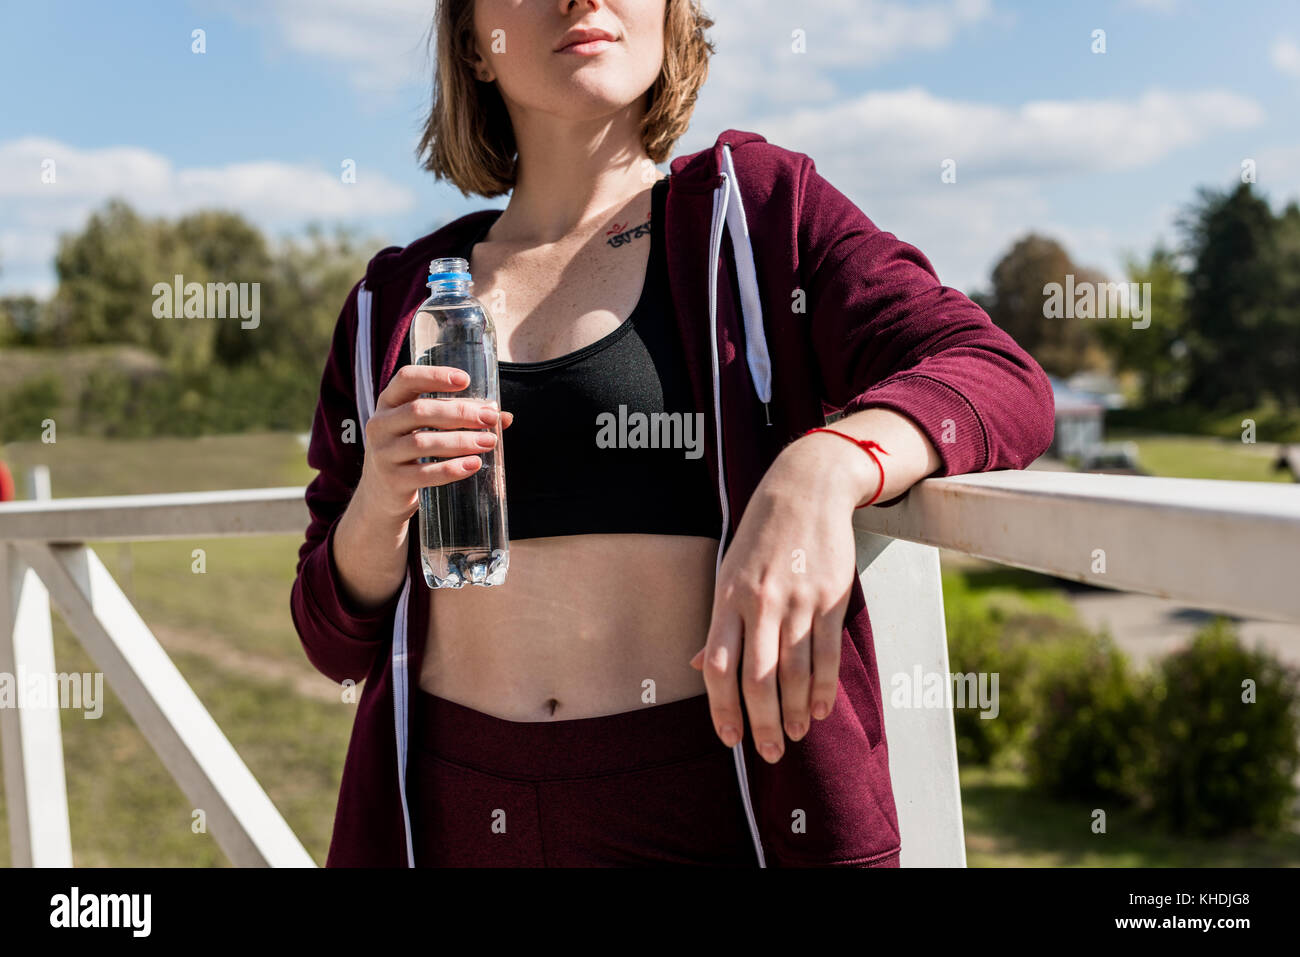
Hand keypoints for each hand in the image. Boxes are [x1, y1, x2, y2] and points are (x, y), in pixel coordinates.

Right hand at [356, 364, 513, 522]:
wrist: (382, 496)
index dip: (435, 376)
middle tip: (490, 418)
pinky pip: (424, 474)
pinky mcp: (392, 481)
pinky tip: (473, 464)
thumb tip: (504, 416)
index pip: (406, 378)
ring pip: (423, 442)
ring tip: (489, 442)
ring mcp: (383, 453)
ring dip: (460, 441)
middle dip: (459, 413)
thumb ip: (461, 419)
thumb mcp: (427, 429)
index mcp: (389, 402)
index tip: (466, 380)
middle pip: (420, 411)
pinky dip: (451, 469)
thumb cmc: (412, 454)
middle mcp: (380, 424)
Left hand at [689, 438, 863, 762]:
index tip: (731, 739)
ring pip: (795, 672)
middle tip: (770, 752)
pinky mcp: (830, 597)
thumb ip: (720, 623)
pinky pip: (826, 653)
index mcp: (727, 597)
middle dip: (764, 723)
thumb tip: (703, 668)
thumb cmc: (762, 534)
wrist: (806, 486)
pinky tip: (822, 708)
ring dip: (797, 712)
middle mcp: (760, 602)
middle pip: (758, 679)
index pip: (719, 668)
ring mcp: (798, 600)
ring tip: (797, 734)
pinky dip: (824, 688)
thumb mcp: (728, 571)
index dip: (723, 710)